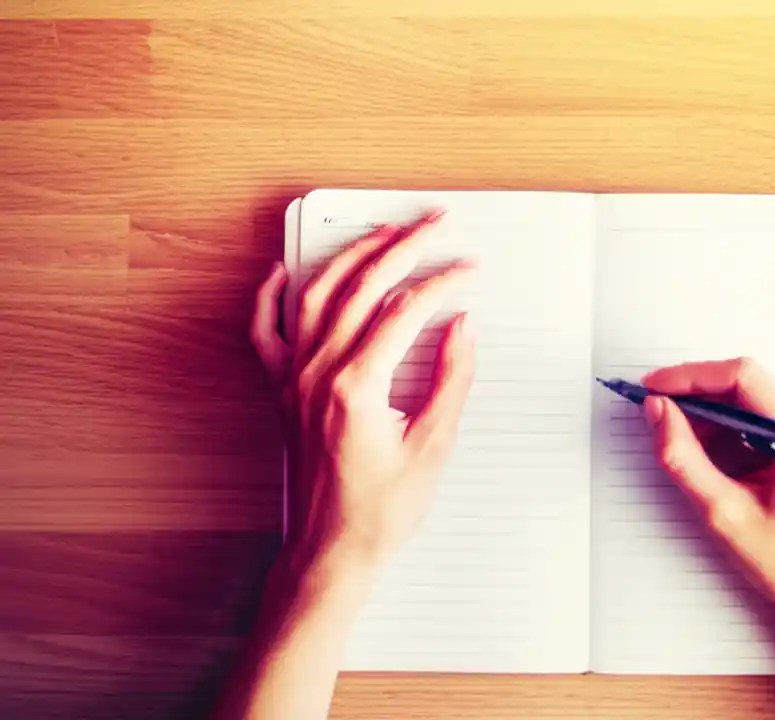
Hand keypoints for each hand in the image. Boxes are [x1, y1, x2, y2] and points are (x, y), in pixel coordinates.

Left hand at [250, 213, 475, 577]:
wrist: (331, 549)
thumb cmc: (379, 510)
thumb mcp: (432, 445)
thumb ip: (450, 379)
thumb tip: (461, 327)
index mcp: (357, 386)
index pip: (406, 310)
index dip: (442, 283)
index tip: (467, 270)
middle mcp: (318, 373)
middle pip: (362, 287)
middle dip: (403, 247)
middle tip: (433, 226)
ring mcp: (295, 378)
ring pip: (318, 295)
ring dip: (351, 256)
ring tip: (381, 232)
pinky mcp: (283, 391)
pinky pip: (266, 331)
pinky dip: (272, 296)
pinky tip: (283, 272)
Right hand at [642, 358, 774, 629]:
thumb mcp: (725, 513)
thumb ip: (684, 458)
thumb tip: (658, 412)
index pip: (742, 376)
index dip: (690, 376)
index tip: (654, 387)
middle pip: (748, 384)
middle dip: (698, 396)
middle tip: (657, 413)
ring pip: (755, 400)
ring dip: (714, 414)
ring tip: (680, 439)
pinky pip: (768, 418)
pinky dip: (734, 428)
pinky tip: (710, 451)